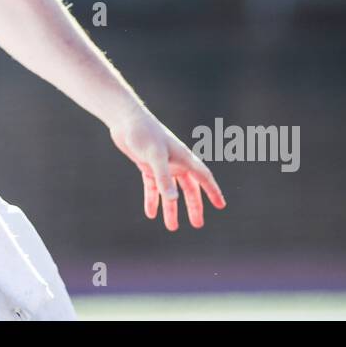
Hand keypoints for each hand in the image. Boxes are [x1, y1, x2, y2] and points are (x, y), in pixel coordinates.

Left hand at [110, 108, 225, 230]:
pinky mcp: (147, 165)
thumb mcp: (154, 157)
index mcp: (183, 157)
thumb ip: (163, 178)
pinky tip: (151, 213)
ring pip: (170, 191)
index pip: (203, 177)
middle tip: (198, 224)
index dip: (213, 191)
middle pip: (189, 188)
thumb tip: (173, 200)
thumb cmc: (143, 133)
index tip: (221, 206)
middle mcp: (175, 162)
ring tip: (172, 227)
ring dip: (171, 208)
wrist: (124, 119)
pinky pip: (153, 186)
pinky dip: (153, 199)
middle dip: (194, 206)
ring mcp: (161, 164)